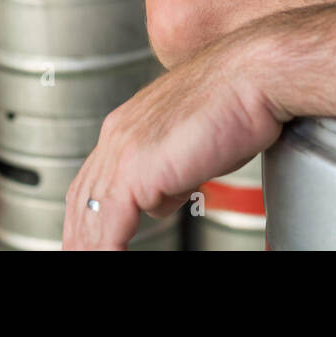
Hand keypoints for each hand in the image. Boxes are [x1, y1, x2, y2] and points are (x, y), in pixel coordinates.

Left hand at [61, 33, 283, 249]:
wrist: (254, 75)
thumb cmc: (239, 99)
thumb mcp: (195, 143)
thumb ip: (172, 172)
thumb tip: (164, 197)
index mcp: (128, 124)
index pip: (92, 180)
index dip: (89, 214)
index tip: (93, 235)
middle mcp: (118, 135)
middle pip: (81, 200)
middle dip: (81, 234)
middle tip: (84, 255)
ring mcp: (123, 152)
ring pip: (90, 218)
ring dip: (92, 247)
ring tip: (96, 261)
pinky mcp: (136, 172)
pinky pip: (107, 229)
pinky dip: (106, 251)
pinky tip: (109, 259)